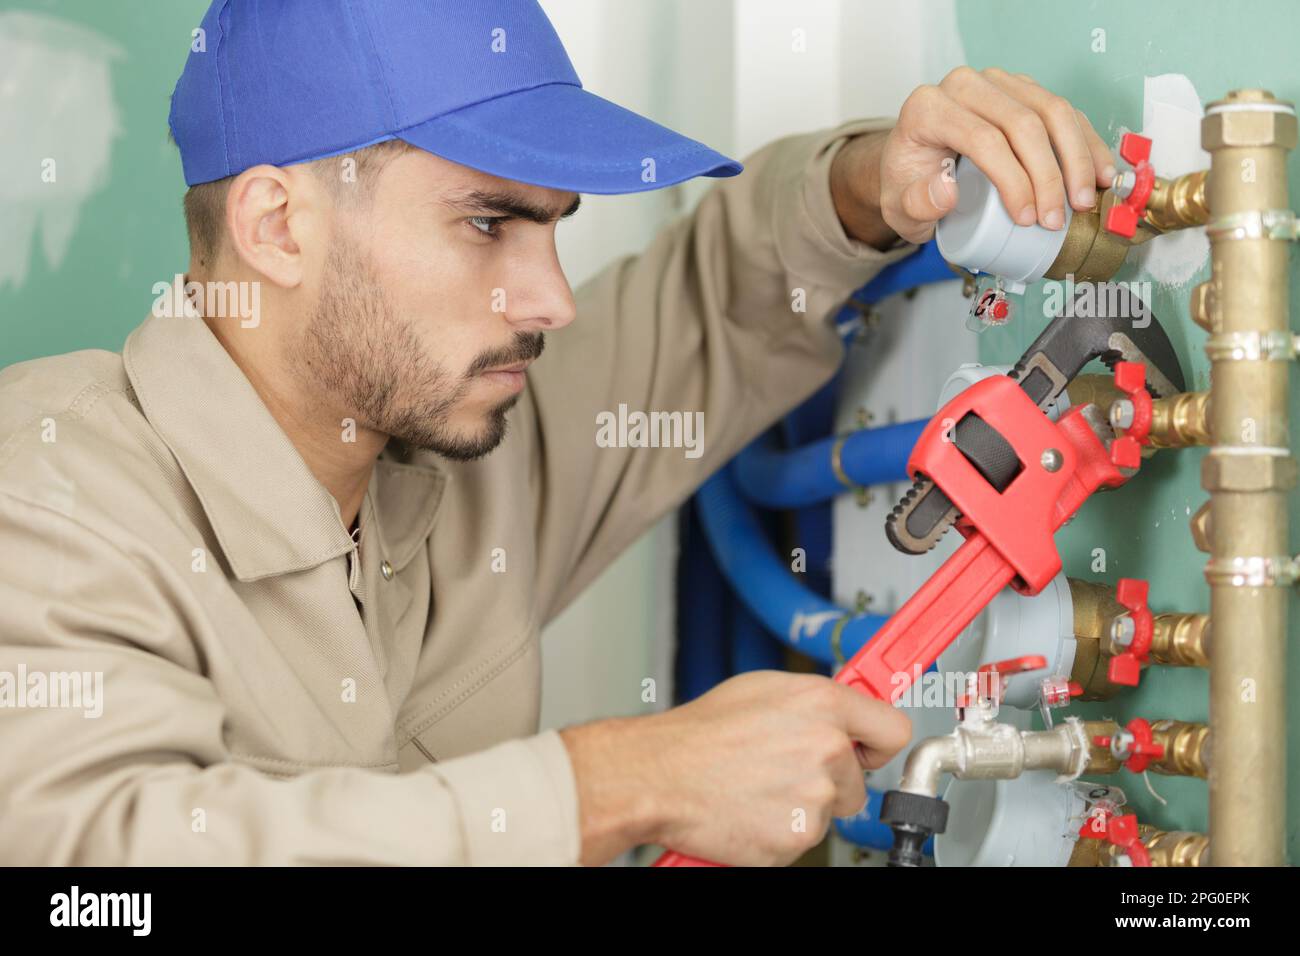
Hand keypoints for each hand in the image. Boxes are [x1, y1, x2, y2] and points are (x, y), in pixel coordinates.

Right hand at [560, 671, 910, 865]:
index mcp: (822, 704)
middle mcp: (827, 748)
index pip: (894, 729)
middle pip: (860, 779)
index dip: (879, 742)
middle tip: (784, 767)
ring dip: (801, 803)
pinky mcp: (797, 837)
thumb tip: (841, 709)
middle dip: (831, 778)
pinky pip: (802, 835)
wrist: (659, 776)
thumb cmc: (700, 733)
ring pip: (829, 809)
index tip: (872, 748)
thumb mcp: (761, 690)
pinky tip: (750, 806)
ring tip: (757, 783)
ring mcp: (815, 797)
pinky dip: (780, 827)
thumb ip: (814, 701)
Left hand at [831, 67, 1116, 246]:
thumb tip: (948, 190)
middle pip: (1023, 122)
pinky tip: (1100, 174)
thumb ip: (917, 204)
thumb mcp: (899, 207)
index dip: (1013, 180)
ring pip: (1052, 110)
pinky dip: (1086, 144)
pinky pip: (1064, 112)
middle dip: (1048, 174)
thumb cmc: (909, 186)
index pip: (983, 138)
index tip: (1027, 218)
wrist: (914, 168)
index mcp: (928, 108)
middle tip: (1057, 218)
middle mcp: (964, 86)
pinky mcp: (1024, 90)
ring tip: (1084, 201)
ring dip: (1076, 158)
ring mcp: (998, 84)